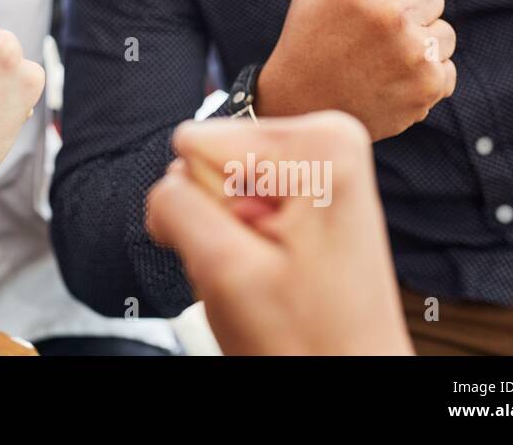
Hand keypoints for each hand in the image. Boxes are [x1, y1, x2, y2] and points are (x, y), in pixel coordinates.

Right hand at [146, 113, 413, 354]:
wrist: (346, 372)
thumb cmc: (308, 342)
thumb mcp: (225, 271)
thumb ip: (178, 208)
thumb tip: (166, 184)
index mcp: (320, 145)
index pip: (198, 143)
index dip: (209, 208)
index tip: (247, 247)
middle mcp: (328, 140)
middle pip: (213, 157)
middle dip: (218, 218)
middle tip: (257, 265)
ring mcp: (320, 164)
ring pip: (220, 181)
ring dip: (228, 233)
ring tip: (268, 270)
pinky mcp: (309, 187)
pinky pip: (239, 195)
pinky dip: (242, 236)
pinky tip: (273, 265)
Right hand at [256, 0, 455, 140]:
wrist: (301, 105)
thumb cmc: (308, 40)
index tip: (368, 7)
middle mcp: (388, 14)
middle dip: (409, 11)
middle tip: (378, 35)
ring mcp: (412, 51)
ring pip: (445, 33)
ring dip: (420, 45)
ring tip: (383, 61)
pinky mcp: (427, 84)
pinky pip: (446, 69)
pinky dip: (424, 78)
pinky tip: (392, 83)